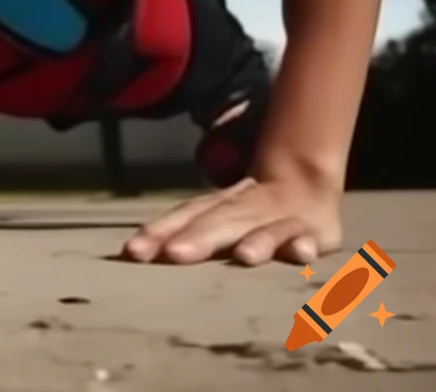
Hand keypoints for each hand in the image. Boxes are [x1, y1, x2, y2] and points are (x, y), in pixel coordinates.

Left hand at [121, 176, 342, 265]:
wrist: (304, 184)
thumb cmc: (248, 211)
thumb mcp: (215, 218)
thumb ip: (182, 233)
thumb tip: (129, 252)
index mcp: (216, 207)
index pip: (184, 216)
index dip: (158, 231)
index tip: (132, 251)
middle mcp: (244, 209)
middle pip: (220, 222)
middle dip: (197, 238)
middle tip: (173, 254)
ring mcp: (279, 219)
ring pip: (267, 228)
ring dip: (257, 241)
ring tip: (244, 257)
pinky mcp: (312, 232)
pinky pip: (310, 238)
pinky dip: (307, 245)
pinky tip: (304, 254)